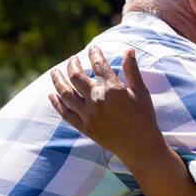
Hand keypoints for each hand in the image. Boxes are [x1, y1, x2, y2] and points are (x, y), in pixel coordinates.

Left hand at [48, 46, 163, 166]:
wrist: (140, 147)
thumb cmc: (144, 118)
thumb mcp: (141, 92)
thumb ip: (132, 70)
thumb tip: (128, 50)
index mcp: (113, 89)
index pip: (98, 65)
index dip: (94, 54)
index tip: (92, 48)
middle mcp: (97, 100)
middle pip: (76, 76)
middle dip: (72, 64)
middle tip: (72, 59)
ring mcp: (89, 115)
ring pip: (65, 93)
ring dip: (57, 80)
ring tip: (54, 72)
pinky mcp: (85, 127)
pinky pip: (65, 114)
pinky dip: (56, 103)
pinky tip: (51, 95)